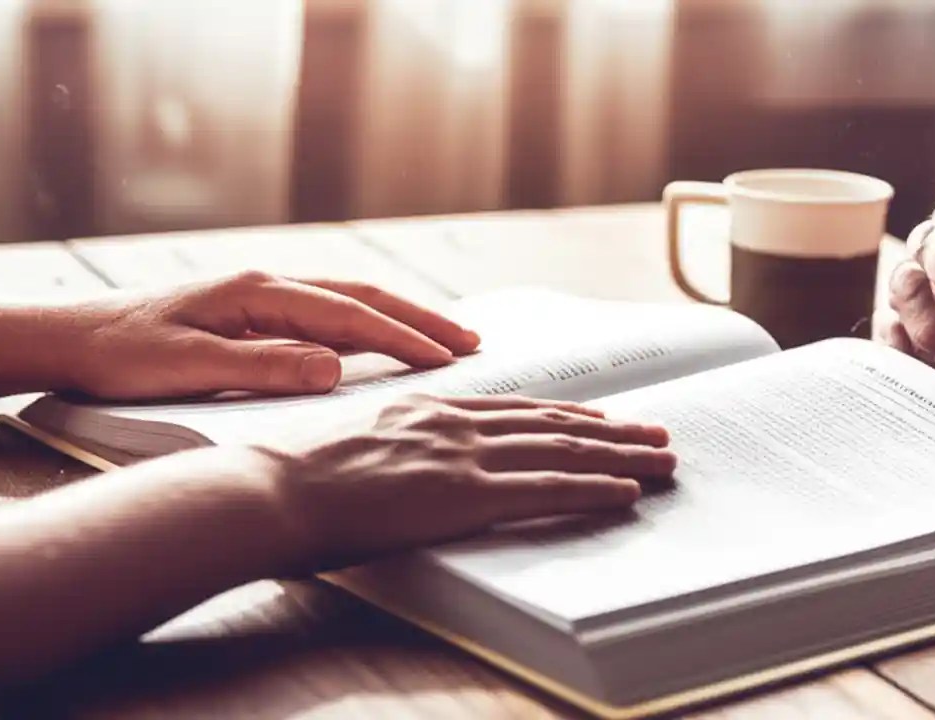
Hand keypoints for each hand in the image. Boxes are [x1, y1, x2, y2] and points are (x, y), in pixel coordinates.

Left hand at [64, 271, 480, 399]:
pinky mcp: (256, 312)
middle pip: (363, 295)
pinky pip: (329, 314)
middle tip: (473, 343)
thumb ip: (263, 368)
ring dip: (400, 319)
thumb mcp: (187, 367)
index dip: (402, 338)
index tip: (448, 360)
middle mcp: (268, 284)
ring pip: (350, 301)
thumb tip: (335, 369)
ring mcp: (263, 295)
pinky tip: (384, 343)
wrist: (71, 338)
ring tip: (446, 340)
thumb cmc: (121, 355)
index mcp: (257, 292)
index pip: (349, 314)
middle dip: (421, 319)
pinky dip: (369, 326)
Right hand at [259, 394, 675, 569]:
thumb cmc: (300, 478)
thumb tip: (421, 459)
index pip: (519, 409)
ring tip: (662, 461)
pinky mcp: (465, 493)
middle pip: (554, 423)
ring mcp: (463, 454)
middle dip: (614, 431)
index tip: (606, 419)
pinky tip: (627, 492)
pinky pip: (547, 488)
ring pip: (564, 449)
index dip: (570, 415)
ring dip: (621, 457)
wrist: (272, 491)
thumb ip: (403, 440)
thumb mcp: (360, 440)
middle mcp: (455, 421)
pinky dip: (594, 488)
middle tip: (658, 434)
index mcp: (429, 406)